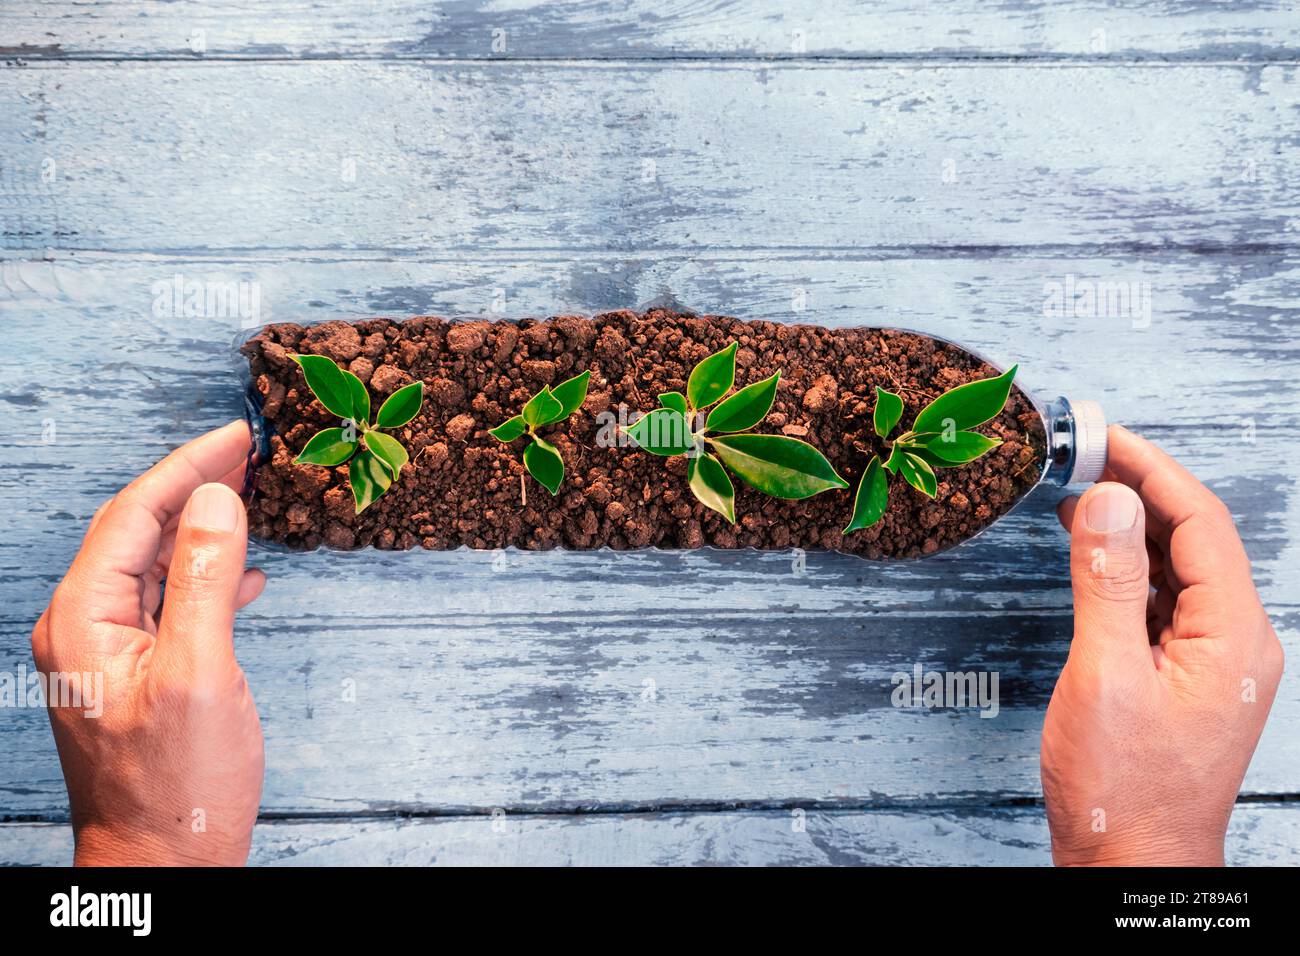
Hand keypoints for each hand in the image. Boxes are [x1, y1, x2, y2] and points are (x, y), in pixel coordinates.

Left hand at [32, 421, 265, 865]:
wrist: (165, 863)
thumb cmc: (176, 785)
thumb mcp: (199, 673)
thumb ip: (203, 579)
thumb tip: (217, 501)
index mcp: (83, 619)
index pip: (133, 515)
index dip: (187, 467)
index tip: (238, 437)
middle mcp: (84, 627)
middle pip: (137, 530)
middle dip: (192, 485)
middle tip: (249, 453)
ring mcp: (107, 652)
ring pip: (155, 562)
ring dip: (202, 525)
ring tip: (250, 495)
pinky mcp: (136, 673)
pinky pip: (168, 602)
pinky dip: (208, 576)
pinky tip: (246, 574)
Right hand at [1041, 425, 1282, 865]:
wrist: (1132, 865)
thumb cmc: (1125, 791)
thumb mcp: (1106, 677)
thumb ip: (1108, 583)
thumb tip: (1106, 501)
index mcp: (1234, 636)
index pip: (1200, 522)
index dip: (1152, 470)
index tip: (1103, 437)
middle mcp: (1237, 641)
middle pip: (1194, 537)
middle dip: (1140, 489)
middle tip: (1082, 455)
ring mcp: (1215, 659)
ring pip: (1178, 567)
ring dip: (1130, 527)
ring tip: (1078, 493)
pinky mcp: (1187, 675)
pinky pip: (1164, 601)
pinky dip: (1126, 568)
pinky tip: (1091, 554)